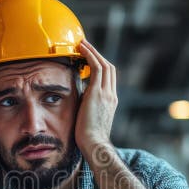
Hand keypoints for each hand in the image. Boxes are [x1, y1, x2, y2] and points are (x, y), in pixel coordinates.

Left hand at [75, 39, 117, 153]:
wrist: (94, 144)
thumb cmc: (88, 137)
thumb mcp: (88, 118)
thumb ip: (85, 106)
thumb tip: (77, 99)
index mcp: (110, 102)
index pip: (108, 78)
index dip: (100, 66)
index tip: (89, 60)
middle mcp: (111, 95)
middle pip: (109, 68)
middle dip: (98, 55)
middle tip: (85, 47)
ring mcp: (106, 93)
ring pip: (104, 65)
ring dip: (93, 52)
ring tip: (82, 44)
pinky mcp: (98, 93)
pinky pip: (96, 68)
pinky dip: (90, 56)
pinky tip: (81, 50)